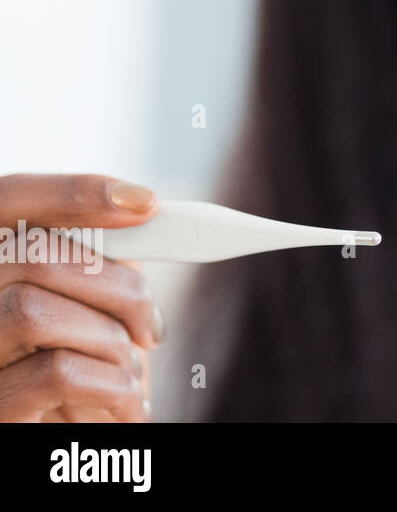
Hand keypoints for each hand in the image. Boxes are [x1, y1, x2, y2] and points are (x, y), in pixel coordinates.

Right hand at [0, 174, 164, 421]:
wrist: (80, 433)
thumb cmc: (89, 363)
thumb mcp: (97, 300)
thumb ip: (106, 252)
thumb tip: (141, 207)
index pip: (9, 199)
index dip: (72, 192)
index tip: (145, 203)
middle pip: (30, 255)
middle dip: (117, 286)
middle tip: (152, 327)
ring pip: (33, 311)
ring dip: (110, 339)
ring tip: (129, 370)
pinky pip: (55, 373)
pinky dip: (113, 385)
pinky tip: (128, 403)